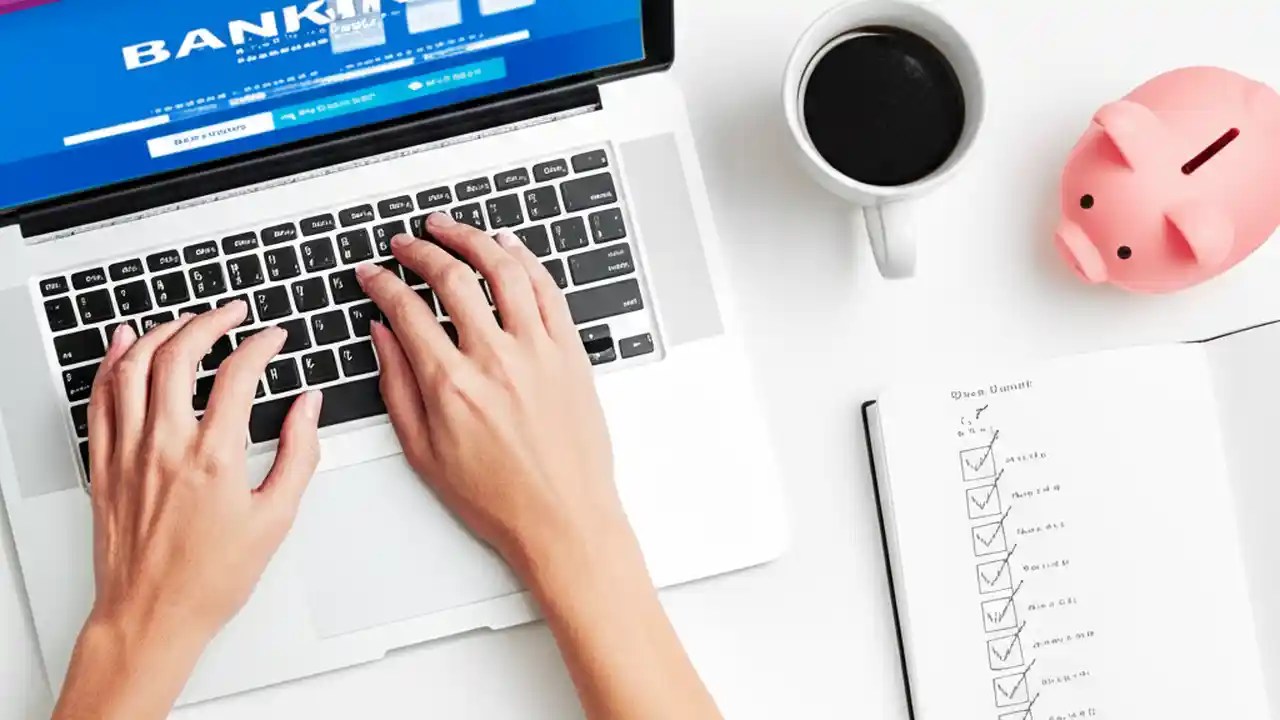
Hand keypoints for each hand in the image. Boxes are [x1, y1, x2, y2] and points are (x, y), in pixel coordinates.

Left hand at [85, 303, 321, 644]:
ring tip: (185, 321)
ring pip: (134, 367)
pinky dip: (111, 363)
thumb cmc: (210, 578)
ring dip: (161, 333)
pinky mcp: (104, 465)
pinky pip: (100, 399)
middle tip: (231, 313)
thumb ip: (298, 454)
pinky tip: (125, 346)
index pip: (238, 374)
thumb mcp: (276, 518)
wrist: (151, 616)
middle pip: (179, 355)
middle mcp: (166, 446)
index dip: (261, 344)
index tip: (273, 337)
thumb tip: (308, 407)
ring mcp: (129, 453)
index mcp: (214, 457)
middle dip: (210, 321)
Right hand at [354, 213, 623, 571]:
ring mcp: (538, 351)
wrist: (563, 518)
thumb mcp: (424, 452)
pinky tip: (507, 247)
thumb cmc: (498, 497)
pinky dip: (525, 260)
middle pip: (452, 278)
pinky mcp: (570, 353)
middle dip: (421, 251)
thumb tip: (382, 335)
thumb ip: (397, 387)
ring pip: (503, 270)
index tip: (372, 273)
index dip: (382, 283)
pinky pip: (547, 290)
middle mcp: (495, 360)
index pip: (406, 310)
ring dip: (473, 238)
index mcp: (451, 385)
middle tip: (407, 242)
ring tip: (450, 228)